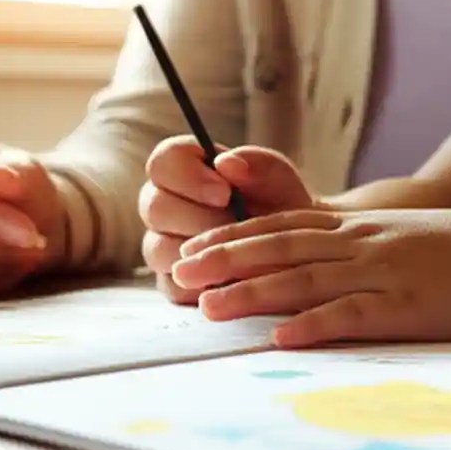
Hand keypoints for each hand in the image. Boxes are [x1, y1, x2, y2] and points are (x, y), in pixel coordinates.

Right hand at [140, 138, 318, 303]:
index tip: (225, 192)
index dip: (187, 176)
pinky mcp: (171, 285)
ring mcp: (163, 247)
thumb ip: (257, 164)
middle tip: (235, 226)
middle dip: (198, 218)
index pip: (162, 164)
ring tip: (237, 254)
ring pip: (157, 249)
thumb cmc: (280, 208)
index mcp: (183, 172)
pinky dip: (203, 285)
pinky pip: (172, 286)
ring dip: (200, 254)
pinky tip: (231, 279)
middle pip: (154, 208)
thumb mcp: (279, 180)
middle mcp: (164, 208)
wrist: (296, 253)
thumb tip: (227, 162)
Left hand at [171, 208, 450, 346]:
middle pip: (279, 248)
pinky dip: (314, 325)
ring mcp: (383, 274)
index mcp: (357, 229)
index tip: (192, 248)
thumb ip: (357, 247)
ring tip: (208, 307)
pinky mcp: (409, 308)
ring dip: (252, 293)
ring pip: (304, 279)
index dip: (231, 238)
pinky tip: (281, 338)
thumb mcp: (401, 238)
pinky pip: (353, 315)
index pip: (280, 227)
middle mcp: (361, 245)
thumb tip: (313, 266)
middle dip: (224, 260)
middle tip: (179, 272)